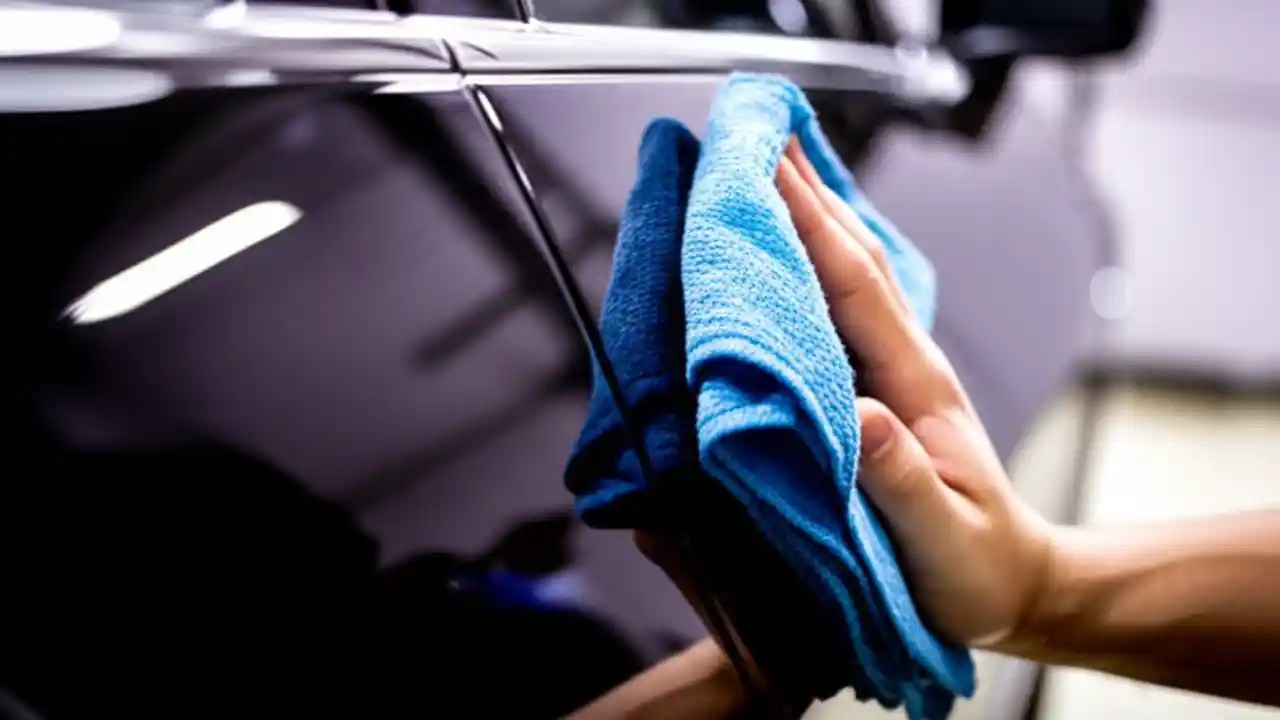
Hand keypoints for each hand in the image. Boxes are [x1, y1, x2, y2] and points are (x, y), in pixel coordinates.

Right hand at [775, 141, 1057, 648]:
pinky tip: (797, 247)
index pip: (858, 292)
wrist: (1015, 586)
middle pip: (855, 262)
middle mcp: (907, 367)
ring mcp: (895, 376)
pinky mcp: (879, 393)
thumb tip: (858, 413)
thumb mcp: (940, 539)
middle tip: (764, 136)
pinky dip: (816, 267)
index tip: (770, 171)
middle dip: (810, 195)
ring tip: (775, 167)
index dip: (813, 227)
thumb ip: (900, 478)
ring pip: (850, 278)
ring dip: (814, 218)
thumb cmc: (976, 572)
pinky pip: (842, 314)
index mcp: (918, 389)